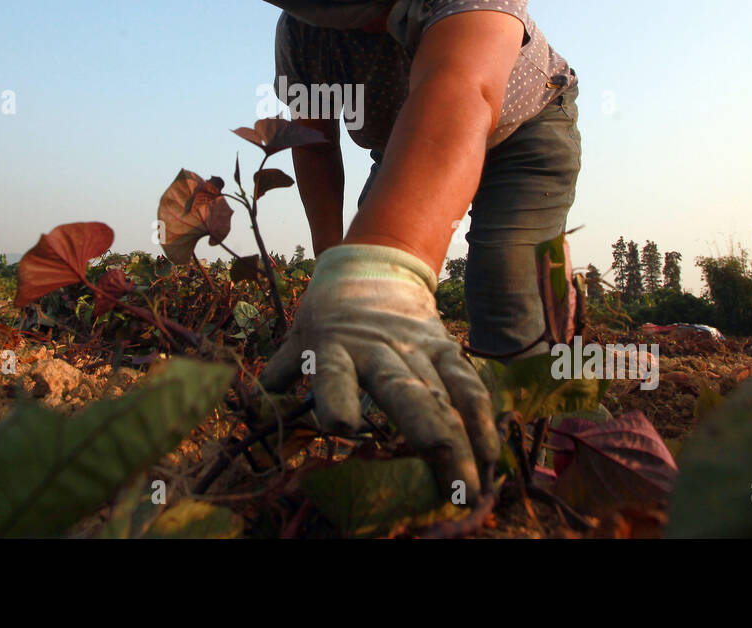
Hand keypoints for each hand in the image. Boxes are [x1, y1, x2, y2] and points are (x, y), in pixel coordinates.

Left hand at [259, 243, 500, 501]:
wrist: (370, 266)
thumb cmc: (327, 316)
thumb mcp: (299, 336)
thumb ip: (282, 368)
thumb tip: (261, 395)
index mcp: (332, 347)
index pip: (334, 374)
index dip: (337, 398)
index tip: (341, 426)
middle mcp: (377, 347)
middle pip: (404, 391)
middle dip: (429, 434)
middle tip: (448, 476)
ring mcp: (415, 346)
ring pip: (442, 394)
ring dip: (464, 440)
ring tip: (476, 485)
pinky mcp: (443, 345)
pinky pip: (466, 381)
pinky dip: (481, 416)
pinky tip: (491, 454)